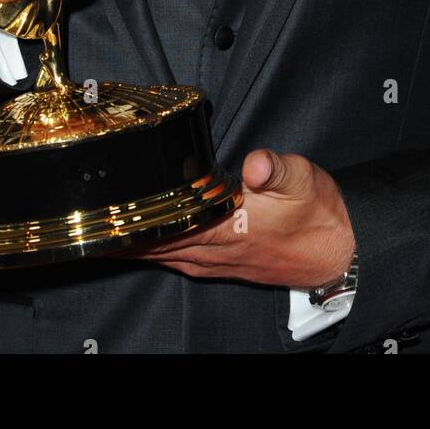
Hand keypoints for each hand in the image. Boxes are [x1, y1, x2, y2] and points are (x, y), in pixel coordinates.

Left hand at [117, 149, 355, 287]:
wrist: (340, 251)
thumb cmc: (318, 213)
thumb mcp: (301, 178)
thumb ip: (274, 168)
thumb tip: (254, 164)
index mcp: (226, 228)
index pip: (166, 225)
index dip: (135, 218)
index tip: (105, 208)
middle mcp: (214, 250)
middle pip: (155, 243)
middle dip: (123, 232)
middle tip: (90, 216)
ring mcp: (216, 262)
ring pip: (162, 254)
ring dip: (135, 243)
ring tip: (104, 230)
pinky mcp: (222, 264)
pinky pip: (177, 259)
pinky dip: (155, 250)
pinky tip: (142, 242)